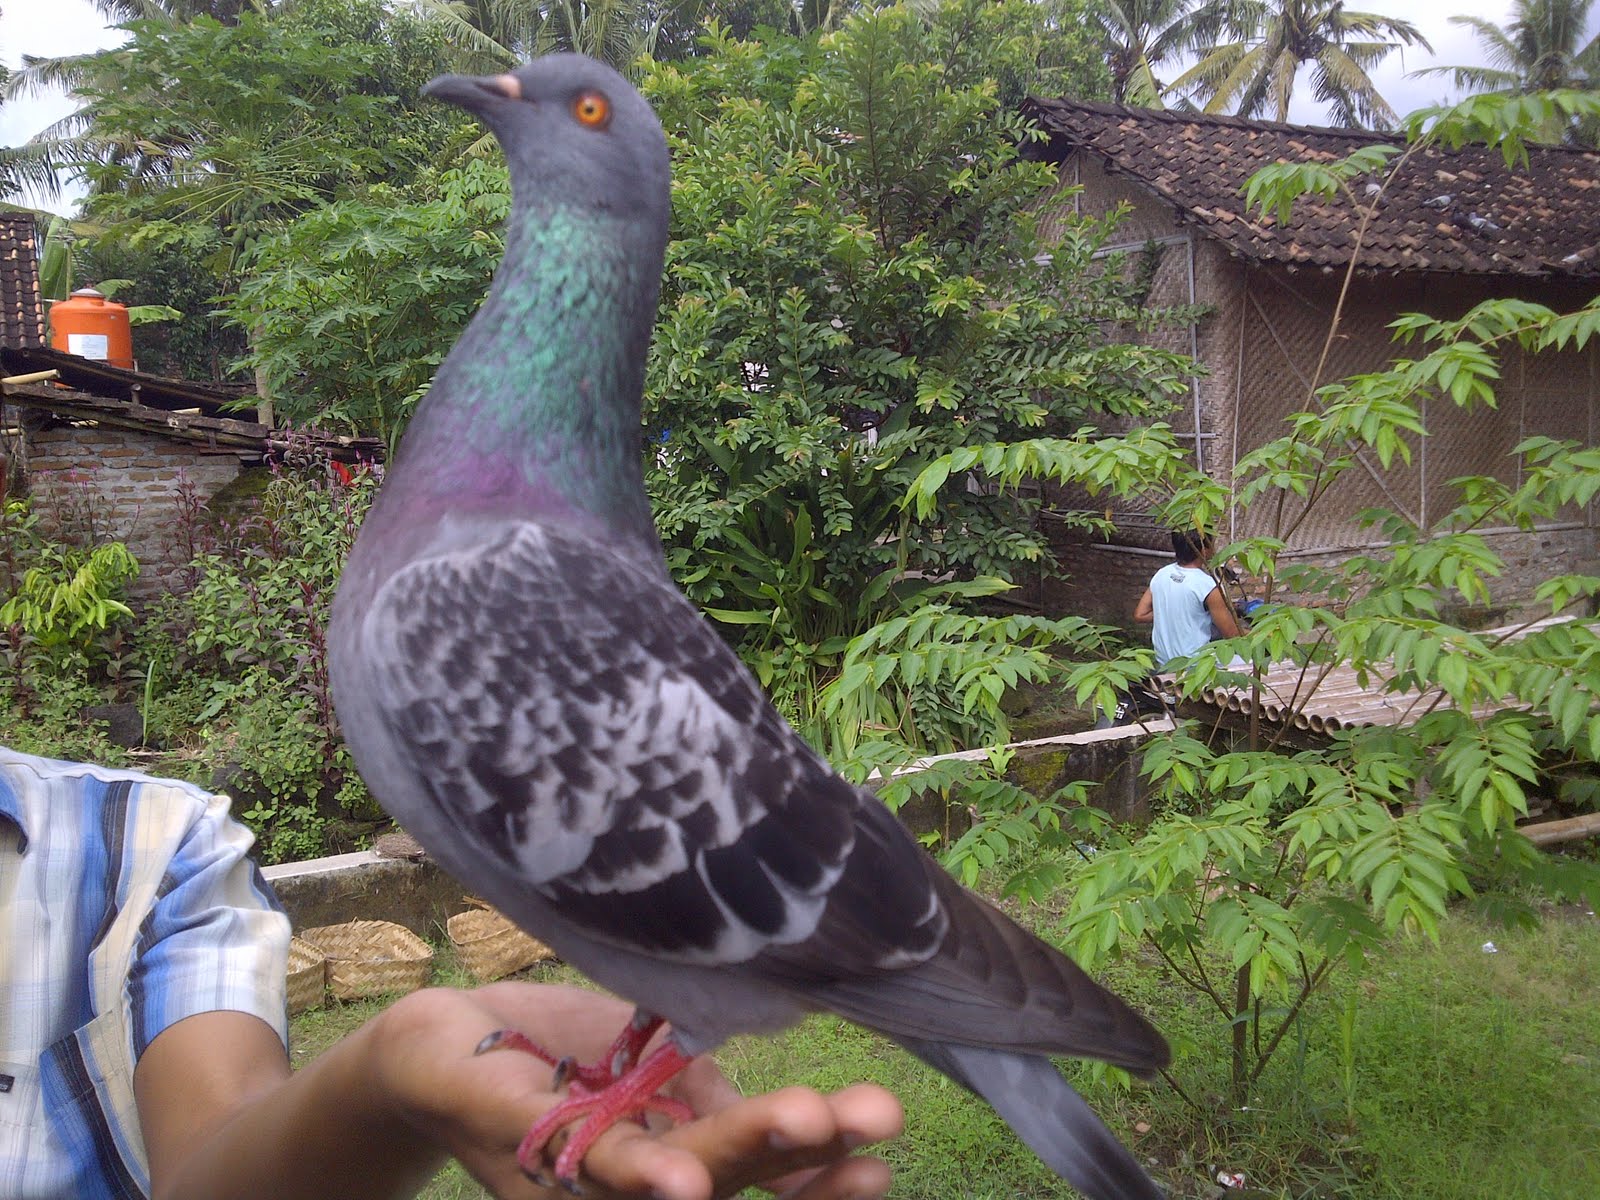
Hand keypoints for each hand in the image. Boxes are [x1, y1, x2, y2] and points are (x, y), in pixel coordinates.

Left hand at [370, 983, 902, 1199]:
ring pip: (648, 1175)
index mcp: (668, 1172)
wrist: (441, 1049)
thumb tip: (817, 1131)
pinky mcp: (507, 1125)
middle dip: (795, 1153)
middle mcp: (619, 1190)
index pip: (753, 1182)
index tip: (884, 1160)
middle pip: (718, 1178)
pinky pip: (562, 1148)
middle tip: (874, 1116)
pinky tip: (670, 1171)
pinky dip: (620, 1165)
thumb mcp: (665, 1082)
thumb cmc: (564, 1069)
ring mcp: (560, 1165)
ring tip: (796, 1133)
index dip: (821, 1184)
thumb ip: (724, 1113)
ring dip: (721, 1164)